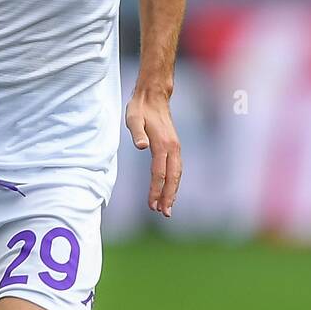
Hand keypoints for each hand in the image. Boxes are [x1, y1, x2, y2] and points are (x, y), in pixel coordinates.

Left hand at [125, 88, 180, 217]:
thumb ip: (137, 133)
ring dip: (173, 191)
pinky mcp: (174, 146)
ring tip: (167, 207)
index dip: (155, 190)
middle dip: (168, 196)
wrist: (154, 96)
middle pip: (172, 177)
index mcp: (162, 144)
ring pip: (177, 174)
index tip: (151, 205)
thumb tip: (141, 146)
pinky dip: (174, 182)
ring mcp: (175, 147)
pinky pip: (176, 168)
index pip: (159, 173)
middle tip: (164, 213)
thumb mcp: (133, 118)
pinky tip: (169, 191)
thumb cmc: (140, 108)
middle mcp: (172, 147)